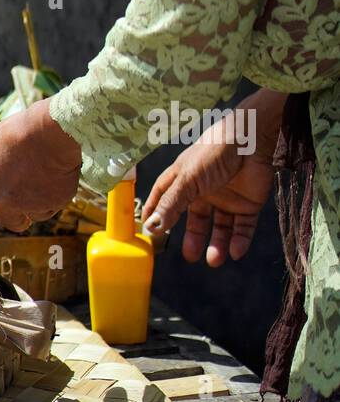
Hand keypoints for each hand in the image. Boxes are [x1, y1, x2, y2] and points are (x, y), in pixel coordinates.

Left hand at [0, 99, 81, 237]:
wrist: (50, 132)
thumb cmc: (19, 132)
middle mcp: (4, 202)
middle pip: (11, 223)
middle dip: (18, 216)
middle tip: (24, 201)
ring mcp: (30, 206)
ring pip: (35, 215)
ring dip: (38, 203)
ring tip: (42, 174)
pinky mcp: (54, 204)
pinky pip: (54, 205)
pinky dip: (54, 195)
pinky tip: (55, 173)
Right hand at [141, 90, 283, 264]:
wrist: (251, 141)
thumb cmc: (212, 154)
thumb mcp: (187, 180)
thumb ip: (170, 205)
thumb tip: (150, 228)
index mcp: (184, 180)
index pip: (165, 200)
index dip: (157, 216)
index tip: (150, 235)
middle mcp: (204, 191)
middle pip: (195, 220)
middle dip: (193, 238)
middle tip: (190, 257)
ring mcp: (226, 198)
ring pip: (220, 228)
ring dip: (217, 245)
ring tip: (214, 260)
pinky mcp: (248, 204)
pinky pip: (242, 227)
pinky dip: (239, 241)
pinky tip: (235, 251)